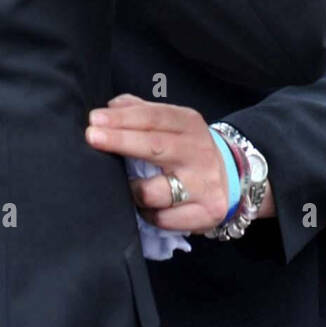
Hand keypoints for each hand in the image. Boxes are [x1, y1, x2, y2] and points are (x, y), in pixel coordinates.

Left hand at [85, 94, 230, 232]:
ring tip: (123, 187)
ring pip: (155, 191)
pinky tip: (144, 208)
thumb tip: (110, 108)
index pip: (153, 117)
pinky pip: (164, 218)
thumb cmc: (188, 147)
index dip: (122, 118)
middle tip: (91, 137)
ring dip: (132, 189)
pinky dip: (148, 214)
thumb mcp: (173, 122)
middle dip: (120, 141)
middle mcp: (198, 152)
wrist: (235, 177)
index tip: (95, 120)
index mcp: (188, 124)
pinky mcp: (206, 213)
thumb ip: (142, 111)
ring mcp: (203, 184)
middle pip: (154, 147)